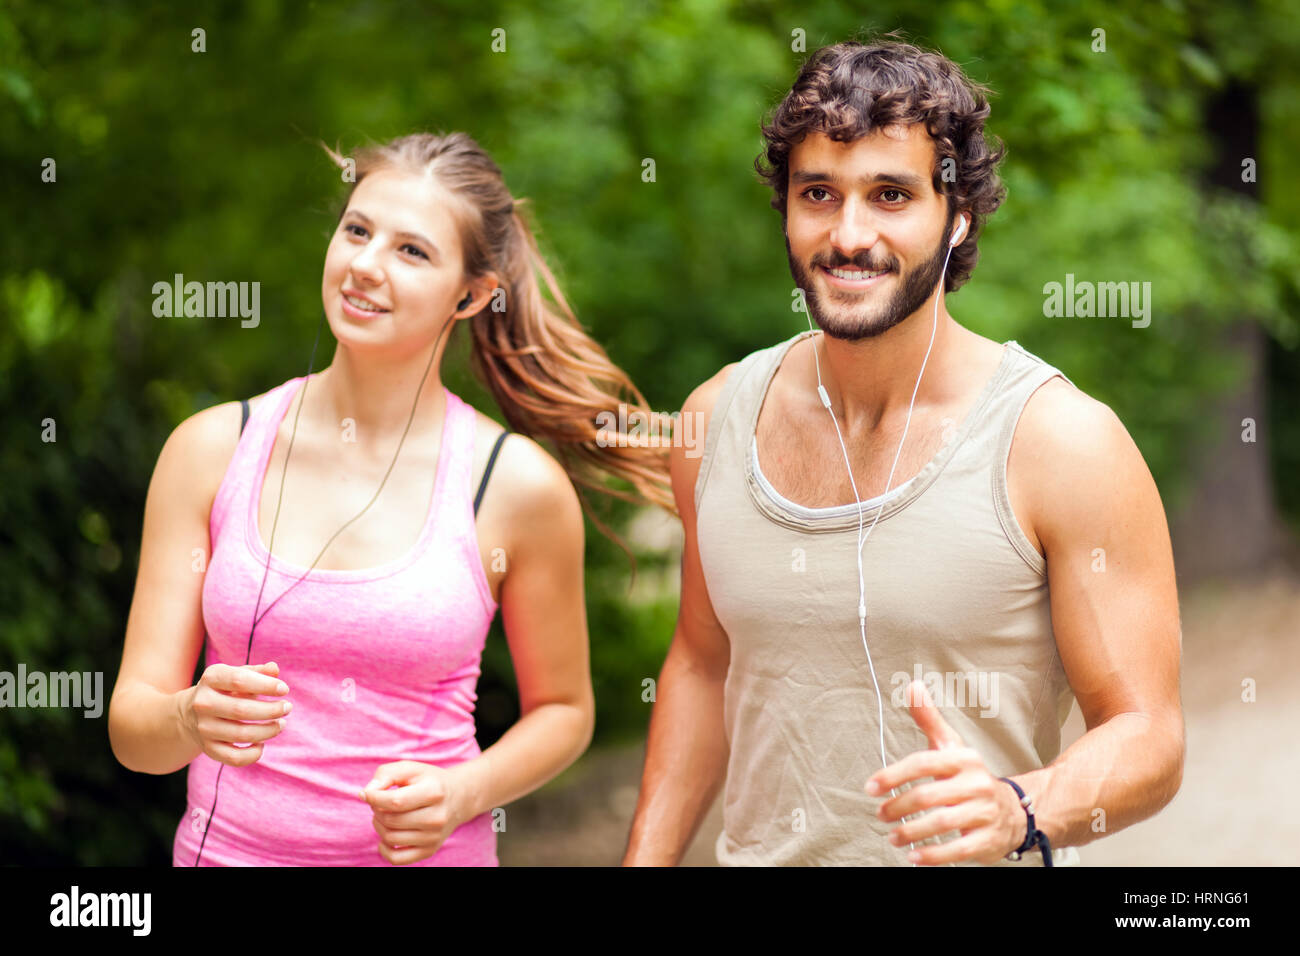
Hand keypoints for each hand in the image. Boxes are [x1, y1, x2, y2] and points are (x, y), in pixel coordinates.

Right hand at [179, 661, 290, 766]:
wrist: (192, 713)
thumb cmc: (225, 689)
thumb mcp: (238, 674)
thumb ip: (258, 671)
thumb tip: (274, 669)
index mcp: (211, 678)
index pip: (240, 680)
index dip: (266, 685)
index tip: (285, 690)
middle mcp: (203, 703)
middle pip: (241, 710)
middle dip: (271, 710)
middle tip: (287, 708)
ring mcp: (204, 728)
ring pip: (242, 734)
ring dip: (268, 731)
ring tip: (281, 723)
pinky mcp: (208, 748)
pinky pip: (234, 757)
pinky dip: (253, 754)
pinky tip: (262, 743)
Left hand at [358, 760, 473, 864]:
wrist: (458, 798)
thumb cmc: (428, 781)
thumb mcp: (410, 768)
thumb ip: (385, 774)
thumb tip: (366, 794)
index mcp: (434, 792)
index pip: (395, 801)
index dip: (374, 798)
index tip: (366, 794)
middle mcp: (437, 817)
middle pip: (391, 820)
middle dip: (377, 811)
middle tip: (379, 803)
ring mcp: (434, 837)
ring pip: (391, 838)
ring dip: (379, 826)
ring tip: (384, 815)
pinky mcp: (429, 850)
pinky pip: (397, 858)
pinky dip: (384, 849)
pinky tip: (385, 836)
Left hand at [864, 680, 1024, 865]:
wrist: (1016, 810)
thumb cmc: (970, 778)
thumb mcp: (951, 746)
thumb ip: (929, 719)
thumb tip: (912, 686)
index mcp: (963, 758)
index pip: (923, 763)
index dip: (893, 775)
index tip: (871, 788)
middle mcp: (976, 783)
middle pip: (929, 795)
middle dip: (899, 807)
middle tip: (880, 814)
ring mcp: (985, 812)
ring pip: (942, 822)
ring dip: (912, 832)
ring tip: (892, 837)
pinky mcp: (989, 839)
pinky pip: (959, 849)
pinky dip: (934, 855)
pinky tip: (914, 857)